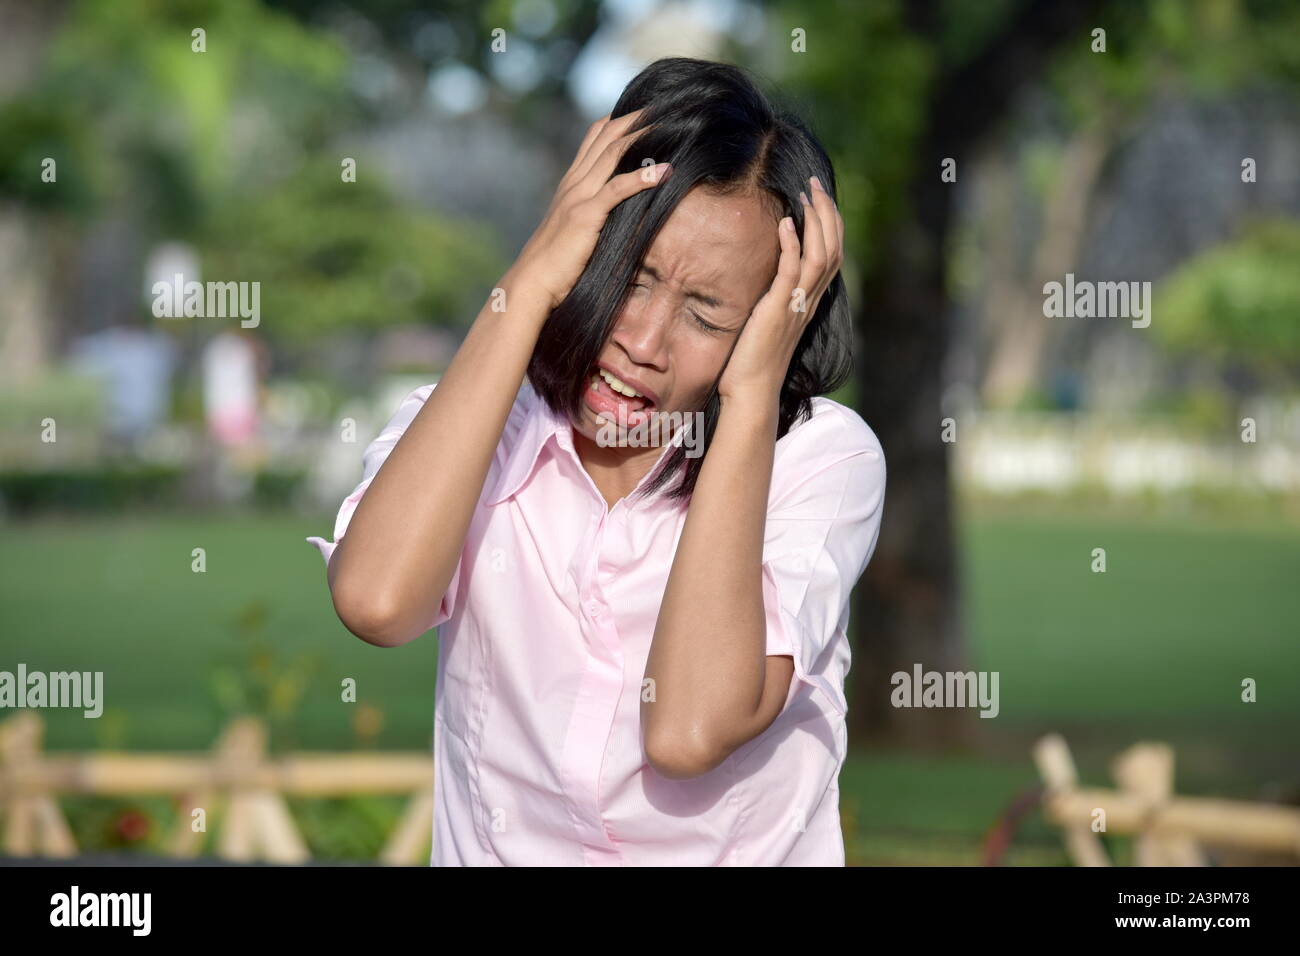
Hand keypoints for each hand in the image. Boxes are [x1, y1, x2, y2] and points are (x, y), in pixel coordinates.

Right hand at [509, 109, 670, 311]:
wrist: (532, 282)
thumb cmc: (555, 264)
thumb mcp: (574, 230)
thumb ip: (591, 214)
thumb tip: (614, 215)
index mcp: (571, 183)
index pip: (596, 136)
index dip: (621, 119)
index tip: (648, 111)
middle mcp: (574, 182)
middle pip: (607, 135)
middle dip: (637, 117)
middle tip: (667, 106)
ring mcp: (578, 196)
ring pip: (613, 153)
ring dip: (643, 136)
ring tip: (673, 125)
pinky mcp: (585, 215)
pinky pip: (617, 189)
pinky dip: (643, 178)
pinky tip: (666, 172)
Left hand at [717, 176, 843, 404]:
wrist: (750, 391)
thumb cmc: (752, 361)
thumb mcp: (766, 321)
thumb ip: (772, 298)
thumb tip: (764, 276)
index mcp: (808, 302)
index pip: (831, 255)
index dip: (829, 224)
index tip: (817, 198)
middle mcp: (808, 301)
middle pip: (834, 248)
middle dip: (827, 212)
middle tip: (815, 183)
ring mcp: (796, 306)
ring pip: (822, 255)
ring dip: (815, 221)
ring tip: (805, 194)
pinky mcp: (778, 310)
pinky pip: (793, 271)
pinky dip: (792, 244)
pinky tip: (786, 223)